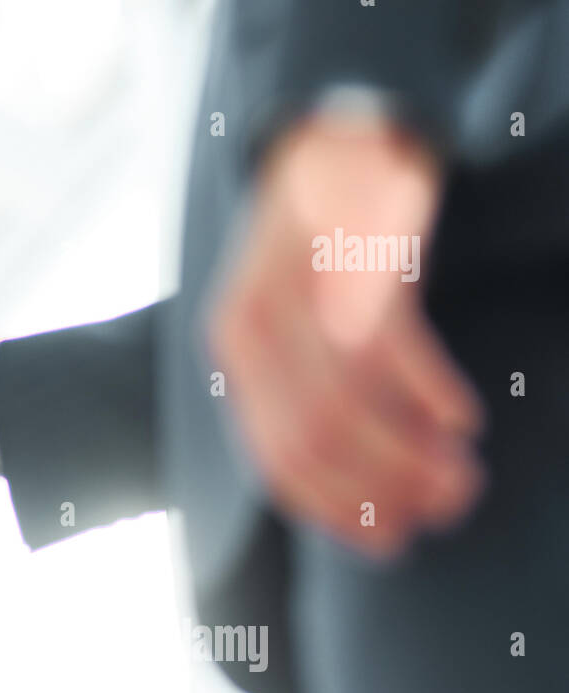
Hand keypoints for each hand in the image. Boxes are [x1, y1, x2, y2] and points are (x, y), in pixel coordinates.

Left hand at [208, 112, 484, 557]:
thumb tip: (349, 490)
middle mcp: (248, 330)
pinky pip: (389, 346)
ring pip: (352, 404)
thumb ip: (296, 397)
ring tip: (463, 477)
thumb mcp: (284, 329)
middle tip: (447, 508)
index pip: (274, 462)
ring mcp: (293, 292)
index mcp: (232, 358)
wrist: (320, 147)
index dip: (336, 512)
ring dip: (414, 453)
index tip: (390, 542)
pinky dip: (430, 390)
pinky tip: (463, 418)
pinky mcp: (344, 257)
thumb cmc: (313, 259)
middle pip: (316, 441)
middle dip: (385, 489)